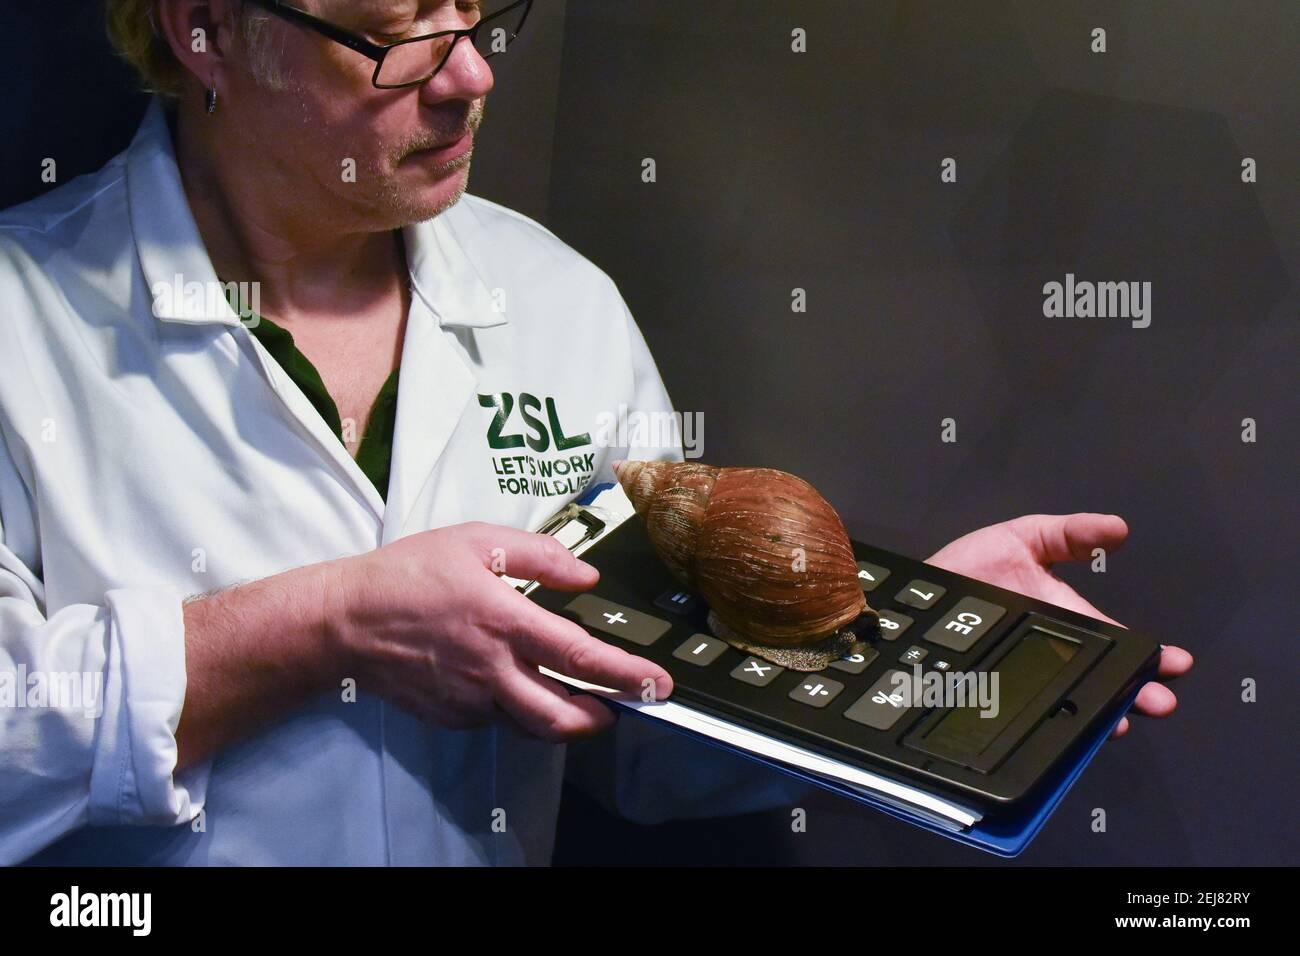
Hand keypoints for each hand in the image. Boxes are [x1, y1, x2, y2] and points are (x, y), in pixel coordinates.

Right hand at [327, 521, 672, 741]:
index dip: (624, 674)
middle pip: (561, 716)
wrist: (344, 621)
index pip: (578, 657)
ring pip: (533, 724)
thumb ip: (538, 555)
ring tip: (584, 702)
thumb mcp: (475, 541)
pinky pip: (499, 719)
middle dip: (603, 718)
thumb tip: (585, 576)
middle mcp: (490, 669)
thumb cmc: (407, 575)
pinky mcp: (453, 717)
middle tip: (627, 707)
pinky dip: (520, 708)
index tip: (656, 683)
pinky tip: (520, 685)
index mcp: (502, 621)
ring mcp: (470, 700)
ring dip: (565, 718)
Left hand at [925, 513, 1191, 738]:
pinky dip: (1042, 724)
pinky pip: (1021, 714)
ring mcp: (1023, 679)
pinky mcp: (993, 695)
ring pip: (1068, 705)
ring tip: (1117, 719)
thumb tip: (1118, 529)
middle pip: (1100, 681)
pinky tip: (1059, 728)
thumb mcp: (1023, 539)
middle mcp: (1050, 657)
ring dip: (1096, 714)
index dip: (1146, 657)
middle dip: (1132, 692)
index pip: (1115, 645)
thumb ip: (1069, 534)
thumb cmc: (968, 568)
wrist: (918, 594)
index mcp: (1064, 623)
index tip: (1173, 665)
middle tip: (1155, 702)